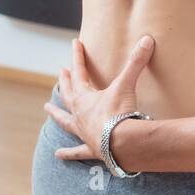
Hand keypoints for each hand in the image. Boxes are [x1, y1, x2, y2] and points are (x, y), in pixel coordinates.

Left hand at [45, 35, 154, 163]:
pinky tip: (58, 154)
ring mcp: (83, 132)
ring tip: (47, 108)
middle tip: (61, 73)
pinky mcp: (91, 148)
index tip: (75, 43)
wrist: (122, 143)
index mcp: (84, 98)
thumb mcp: (126, 85)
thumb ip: (135, 63)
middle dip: (65, 82)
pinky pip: (77, 151)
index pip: (79, 72)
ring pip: (65, 121)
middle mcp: (79, 114)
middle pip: (68, 95)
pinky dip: (68, 153)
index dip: (78, 56)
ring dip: (57, 114)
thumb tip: (146, 40)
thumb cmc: (120, 114)